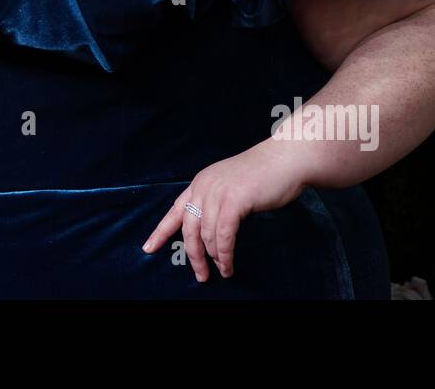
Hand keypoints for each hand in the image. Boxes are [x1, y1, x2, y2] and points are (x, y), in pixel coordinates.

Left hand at [141, 138, 310, 281]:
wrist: (285, 159)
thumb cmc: (263, 175)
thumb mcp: (230, 185)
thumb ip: (217, 203)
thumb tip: (210, 234)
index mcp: (200, 182)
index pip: (175, 210)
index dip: (161, 231)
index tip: (148, 248)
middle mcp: (204, 186)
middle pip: (188, 228)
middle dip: (193, 255)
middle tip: (200, 275)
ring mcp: (218, 192)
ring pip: (206, 234)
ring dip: (213, 257)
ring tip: (222, 270)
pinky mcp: (234, 201)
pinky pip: (223, 235)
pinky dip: (224, 253)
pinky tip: (227, 264)